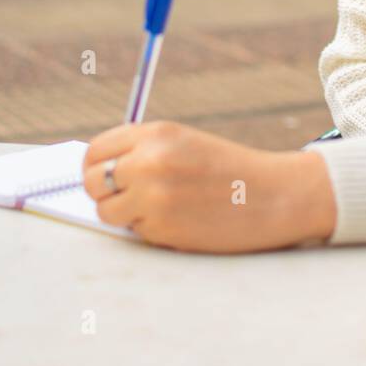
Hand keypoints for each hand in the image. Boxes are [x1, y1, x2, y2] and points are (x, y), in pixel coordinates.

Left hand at [82, 120, 336, 253]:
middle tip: (127, 197)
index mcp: (156, 134)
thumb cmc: (229, 170)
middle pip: (92, 181)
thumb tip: (95, 172)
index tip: (107, 176)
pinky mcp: (162, 228)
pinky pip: (133, 232)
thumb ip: (143, 151)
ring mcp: (153, 197)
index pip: (96, 151)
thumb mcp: (185, 143)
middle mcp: (149, 162)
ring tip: (155, 210)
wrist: (274, 195)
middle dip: (104, 192)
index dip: (96, 166)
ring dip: (123, 215)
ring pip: (106, 212)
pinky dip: (148, 230)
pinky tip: (178, 221)